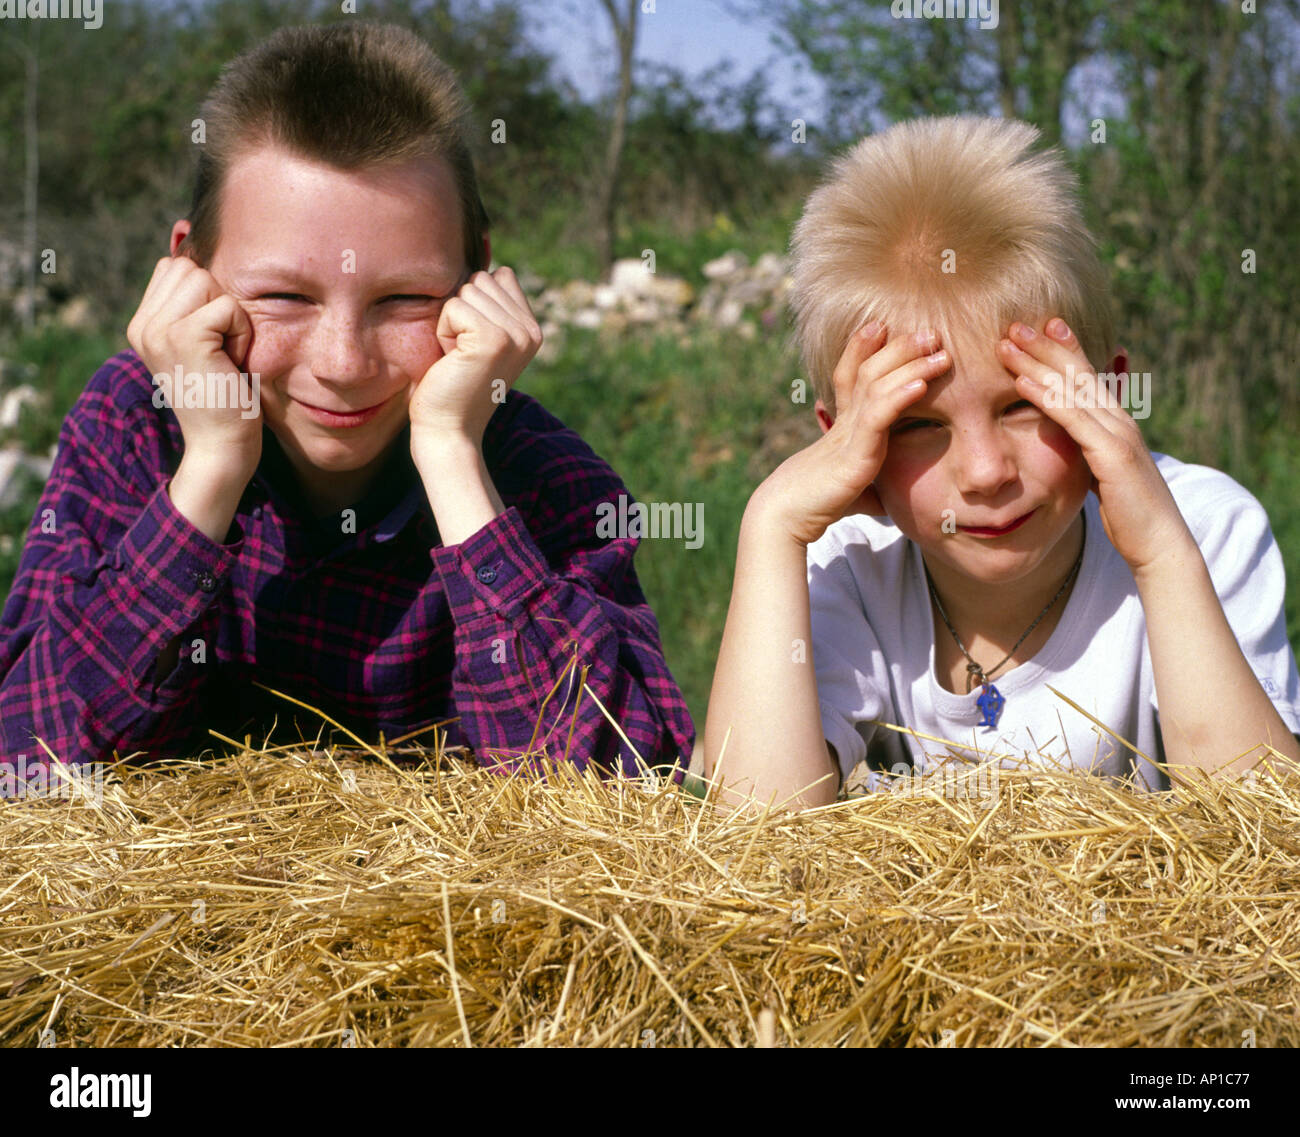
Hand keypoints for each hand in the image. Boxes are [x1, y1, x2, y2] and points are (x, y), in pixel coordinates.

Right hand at [126, 255, 260, 479]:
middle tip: (222, 349)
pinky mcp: (183, 337)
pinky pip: (228, 306)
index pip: (174, 268)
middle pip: (189, 268)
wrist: (221, 446)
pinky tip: (233, 363)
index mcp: (142, 325)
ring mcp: (158, 331)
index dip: (207, 296)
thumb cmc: (224, 397)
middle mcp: (142, 326)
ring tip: (226, 355)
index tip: (212, 341)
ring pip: (206, 281)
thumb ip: (192, 307)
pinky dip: (242, 332)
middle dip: (218, 302)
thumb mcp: (202, 345)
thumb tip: (197, 258)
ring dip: (231, 317)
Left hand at [407, 267, 541, 458]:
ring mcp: (516, 334)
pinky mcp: (494, 339)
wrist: (449, 430)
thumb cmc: (451, 386)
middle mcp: (531, 330)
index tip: (472, 344)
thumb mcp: (476, 338)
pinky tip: (453, 360)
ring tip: (458, 357)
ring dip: (450, 322)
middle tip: (462, 353)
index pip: (500, 276)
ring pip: (467, 289)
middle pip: (482, 278)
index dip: (473, 303)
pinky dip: (443, 331)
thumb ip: (486, 305)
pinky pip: (454, 306)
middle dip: (460, 311)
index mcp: (532, 329)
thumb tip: (481, 258)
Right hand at [752, 323, 950, 545]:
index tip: (883, 326)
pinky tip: (921, 384)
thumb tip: (891, 497)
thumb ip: (874, 483)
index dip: (862, 347)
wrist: (785, 517)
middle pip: (869, 370)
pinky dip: (900, 397)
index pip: (850, 374)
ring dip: (910, 364)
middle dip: (899, 347)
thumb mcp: (854, 487)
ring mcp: (848, 435)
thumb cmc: (818, 504)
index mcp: (842, 425)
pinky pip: (878, 417)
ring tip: (938, 350)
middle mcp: (844, 422)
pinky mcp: (854, 455)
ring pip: (877, 386)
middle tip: (929, 331)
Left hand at [998, 318, 1192, 572]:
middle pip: (1078, 373)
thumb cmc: (1129, 515)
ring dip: (1038, 363)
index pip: (1087, 378)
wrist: (1159, 544)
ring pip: (1072, 389)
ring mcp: (1118, 435)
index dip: (1065, 349)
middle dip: (1046, 346)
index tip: (1040, 326)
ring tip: (1008, 342)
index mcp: (1117, 424)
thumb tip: (1075, 442)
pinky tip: (1023, 383)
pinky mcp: (1112, 455)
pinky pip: (1072, 420)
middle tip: (1015, 323)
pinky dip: (1046, 397)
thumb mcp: (1104, 475)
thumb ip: (1091, 452)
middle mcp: (1120, 421)